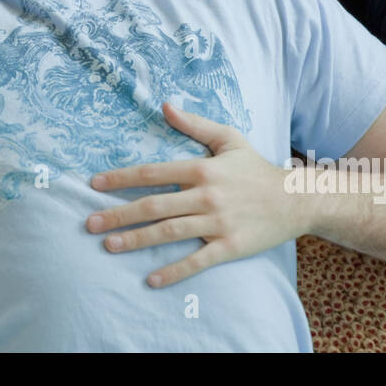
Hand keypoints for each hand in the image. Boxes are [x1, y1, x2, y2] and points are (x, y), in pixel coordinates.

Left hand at [86, 103, 308, 287]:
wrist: (296, 199)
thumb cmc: (256, 168)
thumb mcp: (228, 139)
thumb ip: (194, 124)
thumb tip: (165, 105)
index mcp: (202, 169)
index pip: (153, 173)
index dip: (121, 178)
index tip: (95, 184)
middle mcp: (206, 196)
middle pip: (154, 206)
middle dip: (119, 215)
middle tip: (90, 222)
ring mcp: (218, 223)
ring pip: (169, 232)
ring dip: (137, 240)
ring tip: (109, 246)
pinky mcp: (230, 247)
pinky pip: (197, 261)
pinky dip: (173, 271)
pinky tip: (151, 279)